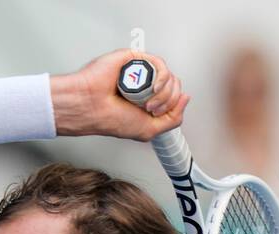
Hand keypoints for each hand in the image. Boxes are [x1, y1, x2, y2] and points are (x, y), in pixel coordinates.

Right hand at [55, 48, 189, 141]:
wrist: (92, 107)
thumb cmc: (111, 119)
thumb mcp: (150, 130)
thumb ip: (173, 119)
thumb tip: (185, 99)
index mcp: (148, 101)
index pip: (174, 97)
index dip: (172, 106)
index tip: (158, 114)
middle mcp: (145, 86)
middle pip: (174, 86)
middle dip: (168, 101)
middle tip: (151, 109)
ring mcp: (141, 72)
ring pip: (169, 76)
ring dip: (163, 93)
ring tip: (147, 102)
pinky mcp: (135, 59)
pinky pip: (160, 63)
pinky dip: (161, 78)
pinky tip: (152, 87)